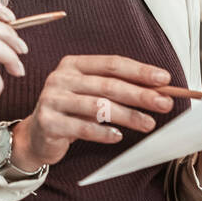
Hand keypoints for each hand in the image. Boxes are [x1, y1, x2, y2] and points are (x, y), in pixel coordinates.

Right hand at [10, 55, 175, 170]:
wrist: (37, 135)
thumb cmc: (71, 112)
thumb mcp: (91, 95)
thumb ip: (117, 89)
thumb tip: (158, 89)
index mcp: (73, 64)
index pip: (111, 64)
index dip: (139, 71)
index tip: (164, 79)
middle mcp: (60, 78)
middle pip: (108, 85)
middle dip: (140, 94)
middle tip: (164, 103)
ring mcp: (52, 100)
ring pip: (98, 106)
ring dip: (128, 115)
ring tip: (149, 123)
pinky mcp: (48, 123)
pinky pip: (82, 127)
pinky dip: (103, 132)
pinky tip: (119, 136)